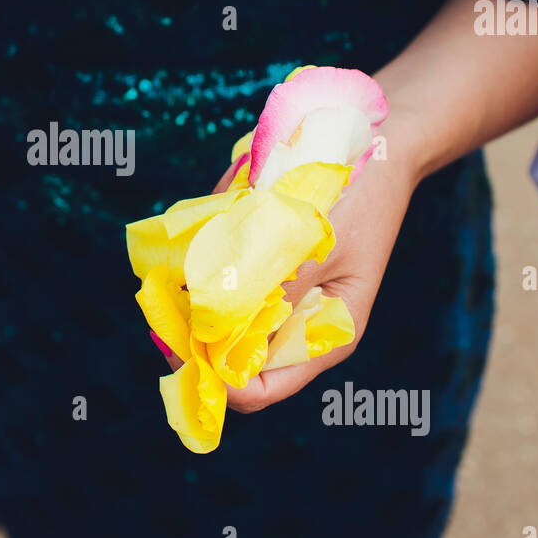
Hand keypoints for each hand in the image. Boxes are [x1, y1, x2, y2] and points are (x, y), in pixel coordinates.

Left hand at [160, 109, 424, 412]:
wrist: (375, 147)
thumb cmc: (358, 197)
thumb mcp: (318, 243)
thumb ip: (272, 283)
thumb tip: (217, 315)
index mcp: (323, 336)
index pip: (259, 390)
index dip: (216, 381)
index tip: (181, 348)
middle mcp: (297, 325)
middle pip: (231, 359)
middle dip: (194, 337)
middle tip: (161, 307)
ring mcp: (280, 296)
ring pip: (219, 320)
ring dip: (192, 299)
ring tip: (177, 270)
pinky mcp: (265, 264)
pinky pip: (222, 278)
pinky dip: (203, 265)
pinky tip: (199, 236)